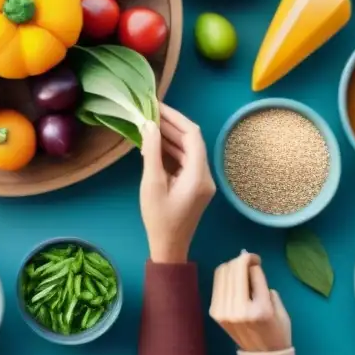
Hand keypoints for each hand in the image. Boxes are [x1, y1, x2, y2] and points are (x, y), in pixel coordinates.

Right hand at [139, 103, 215, 263]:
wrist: (169, 248)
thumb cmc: (159, 219)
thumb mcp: (152, 183)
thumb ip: (152, 152)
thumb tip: (149, 124)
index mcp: (199, 175)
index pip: (192, 135)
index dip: (175, 117)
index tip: (157, 106)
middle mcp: (205, 175)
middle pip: (191, 141)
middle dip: (171, 125)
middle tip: (149, 111)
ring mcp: (201, 181)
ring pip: (187, 150)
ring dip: (169, 137)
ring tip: (149, 124)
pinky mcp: (195, 185)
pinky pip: (185, 161)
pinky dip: (170, 151)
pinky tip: (153, 145)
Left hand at [210, 251, 291, 352]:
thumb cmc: (276, 331)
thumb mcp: (279, 308)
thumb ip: (264, 287)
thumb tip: (250, 267)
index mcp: (261, 310)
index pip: (253, 274)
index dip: (254, 262)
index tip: (257, 261)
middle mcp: (240, 310)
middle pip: (235, 270)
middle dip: (242, 259)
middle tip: (249, 259)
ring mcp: (224, 312)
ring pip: (223, 274)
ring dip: (232, 266)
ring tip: (241, 268)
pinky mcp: (215, 312)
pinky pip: (217, 284)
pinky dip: (224, 277)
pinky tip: (233, 279)